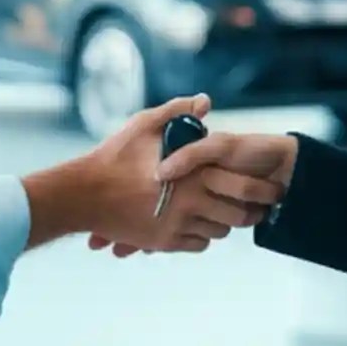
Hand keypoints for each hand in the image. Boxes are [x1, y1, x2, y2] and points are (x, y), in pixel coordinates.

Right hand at [78, 95, 283, 254]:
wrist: (83, 194)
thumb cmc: (114, 157)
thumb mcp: (144, 125)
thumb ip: (178, 112)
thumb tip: (205, 101)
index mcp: (192, 171)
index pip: (241, 185)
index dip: (257, 186)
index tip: (264, 184)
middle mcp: (190, 201)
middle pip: (237, 215)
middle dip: (248, 211)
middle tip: (253, 206)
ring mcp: (177, 224)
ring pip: (219, 231)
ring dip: (222, 222)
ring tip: (219, 210)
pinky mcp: (165, 243)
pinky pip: (198, 244)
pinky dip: (202, 235)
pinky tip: (195, 222)